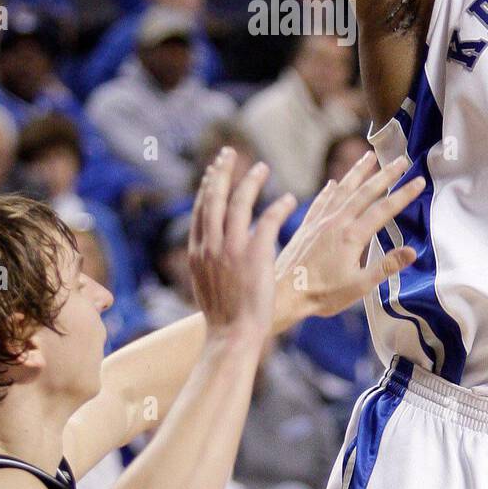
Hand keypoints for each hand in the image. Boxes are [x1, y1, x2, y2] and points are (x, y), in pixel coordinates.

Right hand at [188, 148, 296, 339]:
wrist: (231, 335)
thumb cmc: (222, 316)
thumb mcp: (204, 283)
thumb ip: (206, 259)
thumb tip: (208, 246)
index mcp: (198, 251)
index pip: (201, 209)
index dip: (208, 186)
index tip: (215, 170)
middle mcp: (211, 244)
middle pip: (215, 197)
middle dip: (222, 171)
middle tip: (230, 153)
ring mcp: (232, 248)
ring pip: (240, 201)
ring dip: (252, 181)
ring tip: (262, 168)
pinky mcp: (256, 254)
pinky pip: (269, 220)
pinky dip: (279, 206)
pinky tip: (289, 198)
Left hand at [273, 151, 423, 330]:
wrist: (282, 294)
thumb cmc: (322, 294)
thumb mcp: (359, 286)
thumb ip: (386, 267)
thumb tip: (412, 251)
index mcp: (352, 236)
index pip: (384, 209)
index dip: (403, 194)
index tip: (419, 180)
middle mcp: (336, 222)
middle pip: (365, 192)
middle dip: (385, 174)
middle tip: (401, 159)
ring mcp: (319, 222)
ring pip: (342, 189)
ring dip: (357, 172)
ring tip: (369, 156)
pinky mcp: (306, 226)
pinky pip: (321, 201)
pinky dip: (329, 190)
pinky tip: (332, 183)